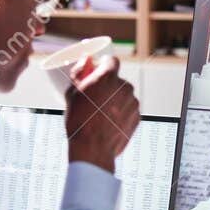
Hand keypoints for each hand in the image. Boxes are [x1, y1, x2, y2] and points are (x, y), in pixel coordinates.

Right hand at [65, 54, 139, 171]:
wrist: (92, 148)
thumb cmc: (80, 121)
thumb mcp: (72, 93)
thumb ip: (79, 73)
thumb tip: (84, 62)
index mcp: (108, 77)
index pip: (110, 60)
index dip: (102, 65)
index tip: (95, 71)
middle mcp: (125, 87)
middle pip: (116, 80)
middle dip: (106, 86)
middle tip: (93, 97)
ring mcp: (133, 103)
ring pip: (122, 95)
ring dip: (113, 100)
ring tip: (98, 114)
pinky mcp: (137, 117)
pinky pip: (127, 109)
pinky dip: (119, 113)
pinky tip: (107, 122)